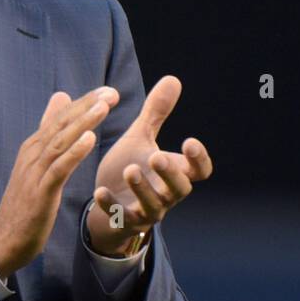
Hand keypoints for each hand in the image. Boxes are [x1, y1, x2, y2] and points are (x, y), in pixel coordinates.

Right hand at [0, 86, 118, 276]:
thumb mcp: (37, 165)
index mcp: (33, 148)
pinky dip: (73, 152)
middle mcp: (32, 155)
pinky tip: (89, 140)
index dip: (83, 103)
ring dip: (82, 124)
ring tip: (103, 108)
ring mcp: (34, 173)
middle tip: (111, 93)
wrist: (5, 238)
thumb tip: (60, 98)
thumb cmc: (24, 202)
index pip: (59, 119)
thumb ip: (49, 132)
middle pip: (60, 125)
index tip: (107, 91)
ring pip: (60, 142)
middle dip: (86, 107)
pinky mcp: (40, 192)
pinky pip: (58, 169)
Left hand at [86, 75, 212, 254]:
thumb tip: (172, 79)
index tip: (189, 141)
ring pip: (153, 205)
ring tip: (130, 170)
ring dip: (142, 188)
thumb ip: (156, 113)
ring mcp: (147, 210)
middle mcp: (166, 194)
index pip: (200, 171)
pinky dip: (112, 205)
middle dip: (169, 174)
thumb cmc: (128, 164)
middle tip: (156, 157)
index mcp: (174, 173)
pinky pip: (122, 217)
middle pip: (181, 189)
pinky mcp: (125, 221)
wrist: (105, 197)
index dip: (199, 159)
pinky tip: (99, 191)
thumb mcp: (141, 137)